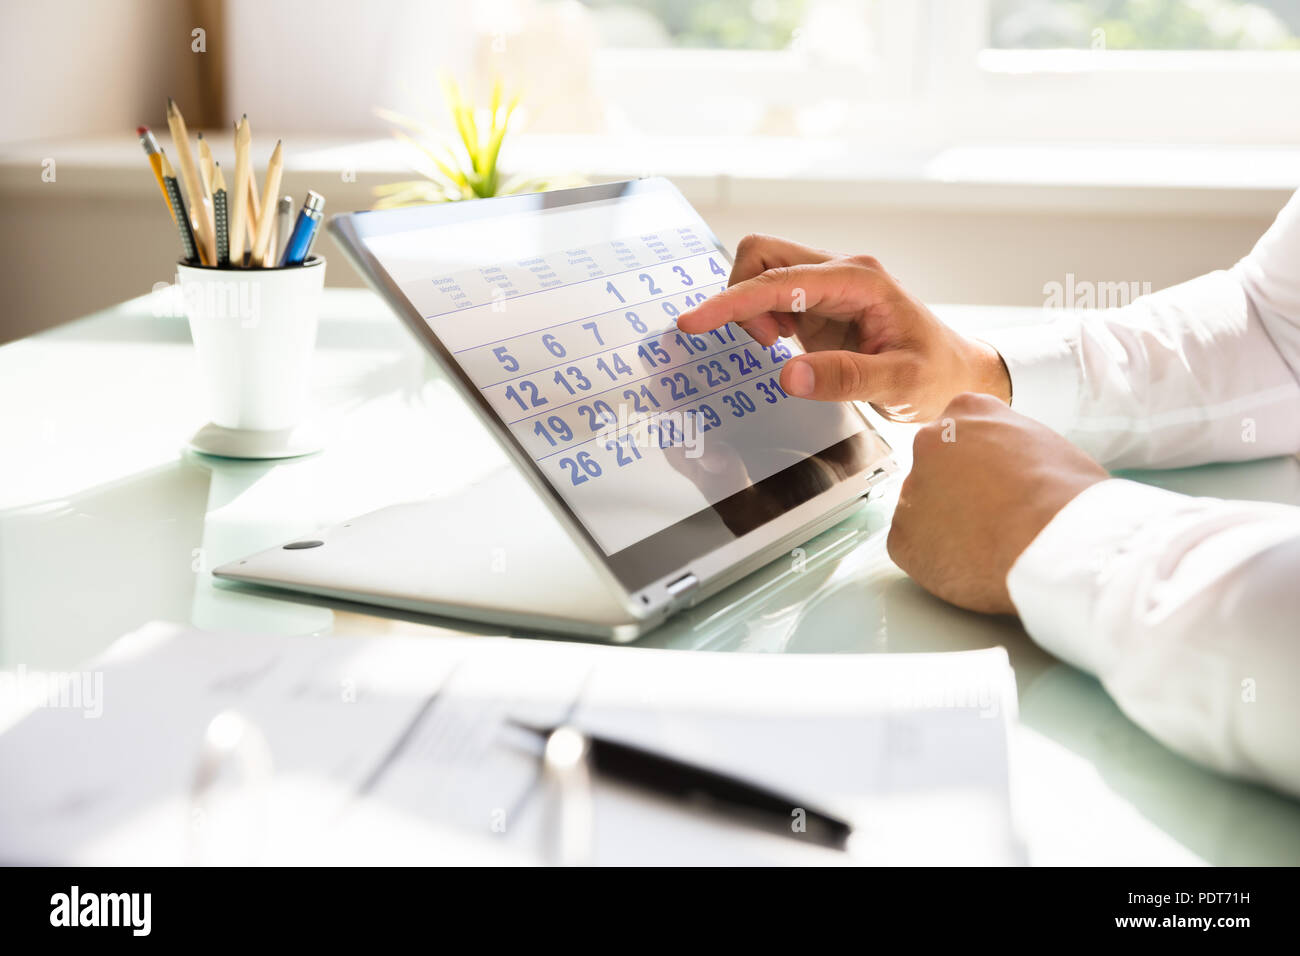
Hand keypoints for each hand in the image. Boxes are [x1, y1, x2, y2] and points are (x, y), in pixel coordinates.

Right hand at [676, 234, 1009, 420]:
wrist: (956, 374)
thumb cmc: (936, 375)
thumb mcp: (901, 384)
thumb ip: (846, 379)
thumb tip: (789, 376)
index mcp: (859, 280)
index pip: (779, 280)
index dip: (732, 301)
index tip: (695, 322)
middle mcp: (840, 273)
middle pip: (762, 256)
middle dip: (742, 298)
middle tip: (767, 344)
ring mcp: (827, 286)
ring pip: (761, 272)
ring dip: (750, 309)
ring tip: (778, 347)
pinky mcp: (818, 305)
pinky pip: (770, 296)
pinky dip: (758, 318)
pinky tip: (782, 346)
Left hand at [887, 393, 1107, 613]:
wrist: (1055, 543)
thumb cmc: (1068, 498)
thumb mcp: (1046, 446)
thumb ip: (1010, 447)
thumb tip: (1008, 468)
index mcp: (968, 412)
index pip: (959, 434)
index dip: (979, 467)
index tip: (996, 487)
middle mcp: (929, 442)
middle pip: (935, 471)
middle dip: (957, 495)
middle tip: (993, 520)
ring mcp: (910, 489)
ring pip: (922, 512)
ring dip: (946, 528)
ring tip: (988, 546)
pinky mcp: (901, 537)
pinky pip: (914, 550)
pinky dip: (936, 561)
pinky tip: (970, 565)